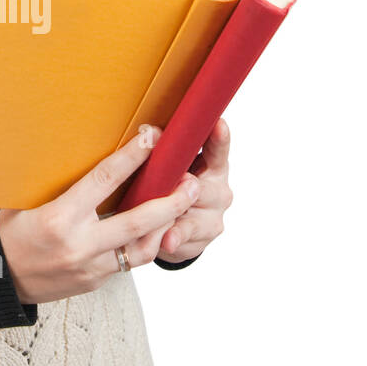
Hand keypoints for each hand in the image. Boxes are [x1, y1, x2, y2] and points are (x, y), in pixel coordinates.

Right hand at [0, 125, 202, 307]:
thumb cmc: (11, 233)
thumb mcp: (27, 201)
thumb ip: (62, 184)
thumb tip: (89, 155)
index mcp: (60, 217)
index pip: (105, 180)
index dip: (133, 157)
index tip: (152, 138)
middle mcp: (79, 244)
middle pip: (138, 220)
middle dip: (170, 201)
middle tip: (191, 183)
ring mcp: (90, 267)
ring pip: (142, 249)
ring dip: (167, 227)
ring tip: (183, 207)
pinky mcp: (95, 281)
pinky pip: (128, 263)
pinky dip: (143, 245)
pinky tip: (156, 230)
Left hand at [154, 118, 233, 264]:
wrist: (179, 229)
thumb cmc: (174, 188)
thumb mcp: (175, 169)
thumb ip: (170, 154)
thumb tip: (147, 132)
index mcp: (213, 166)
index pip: (218, 149)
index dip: (219, 138)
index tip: (219, 124)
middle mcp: (219, 190)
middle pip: (206, 188)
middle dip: (190, 186)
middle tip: (184, 180)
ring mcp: (213, 216)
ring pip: (196, 215)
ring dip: (178, 215)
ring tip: (169, 216)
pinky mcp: (204, 238)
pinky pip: (186, 236)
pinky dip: (174, 238)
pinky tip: (168, 241)